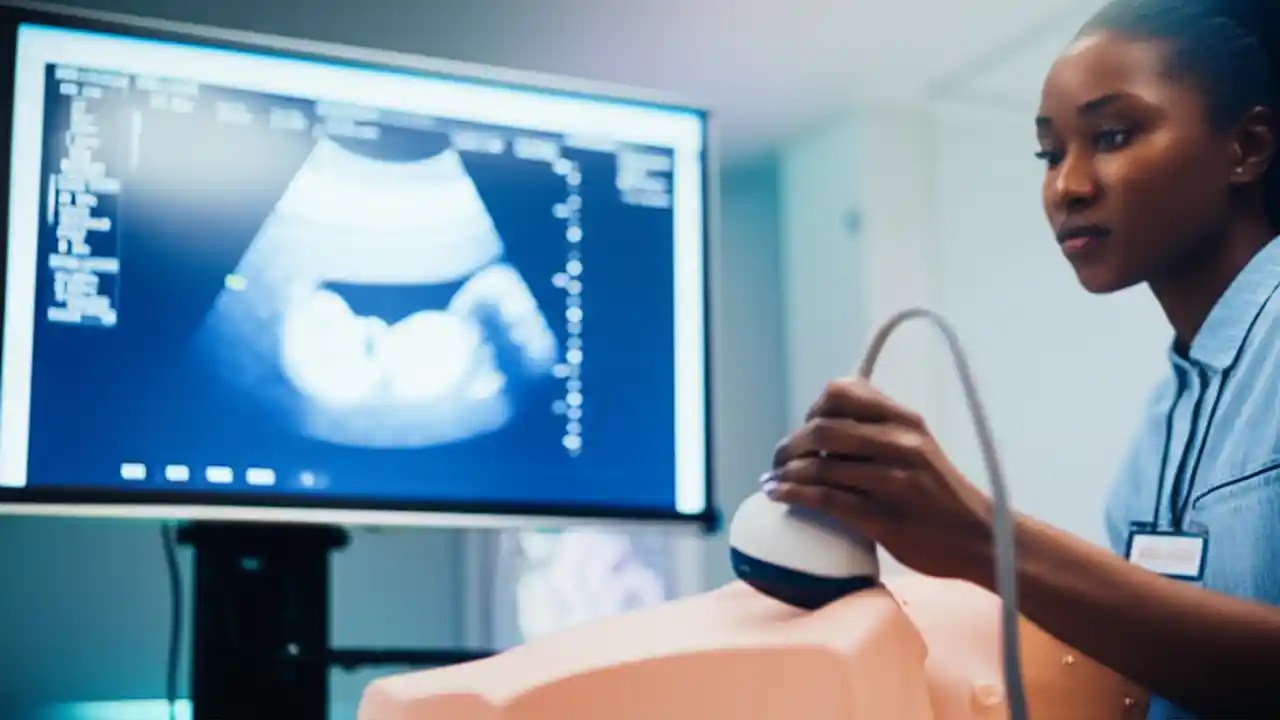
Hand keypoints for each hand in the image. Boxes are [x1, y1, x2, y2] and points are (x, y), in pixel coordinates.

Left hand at [763, 377, 995, 582]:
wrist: (980, 538)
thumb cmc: (940, 495)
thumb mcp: (918, 447)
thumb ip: (879, 433)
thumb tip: (823, 430)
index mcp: (906, 420)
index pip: (842, 391)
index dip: (814, 408)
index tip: (807, 428)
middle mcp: (900, 442)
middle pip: (822, 428)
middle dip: (790, 445)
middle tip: (779, 459)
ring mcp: (893, 480)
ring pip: (819, 466)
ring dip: (785, 472)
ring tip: (773, 479)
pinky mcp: (883, 516)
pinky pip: (825, 499)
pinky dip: (792, 494)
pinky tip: (777, 495)